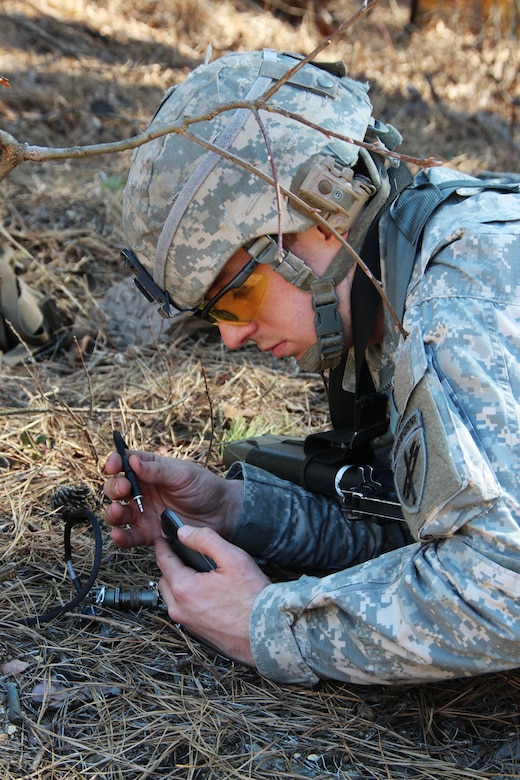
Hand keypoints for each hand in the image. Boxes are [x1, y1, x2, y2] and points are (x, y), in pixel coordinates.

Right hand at [103, 450, 242, 547]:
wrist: (223, 513)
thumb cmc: (205, 487)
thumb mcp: (183, 474)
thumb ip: (157, 470)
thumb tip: (131, 461)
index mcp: (150, 471)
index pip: (124, 463)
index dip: (114, 463)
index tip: (112, 467)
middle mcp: (143, 491)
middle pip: (116, 488)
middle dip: (114, 488)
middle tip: (125, 489)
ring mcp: (145, 513)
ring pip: (118, 513)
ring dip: (112, 512)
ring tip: (118, 511)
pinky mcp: (150, 534)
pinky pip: (130, 537)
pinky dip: (120, 537)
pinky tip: (118, 535)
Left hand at [155, 526, 269, 664]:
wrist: (266, 631)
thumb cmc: (252, 597)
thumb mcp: (232, 558)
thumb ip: (205, 540)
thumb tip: (183, 532)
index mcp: (184, 588)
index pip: (164, 561)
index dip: (162, 546)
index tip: (162, 539)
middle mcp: (180, 609)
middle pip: (164, 580)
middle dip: (169, 566)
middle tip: (181, 555)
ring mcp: (187, 623)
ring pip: (172, 598)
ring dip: (177, 584)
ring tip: (195, 575)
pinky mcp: (197, 633)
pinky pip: (183, 611)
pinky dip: (187, 600)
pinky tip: (205, 594)